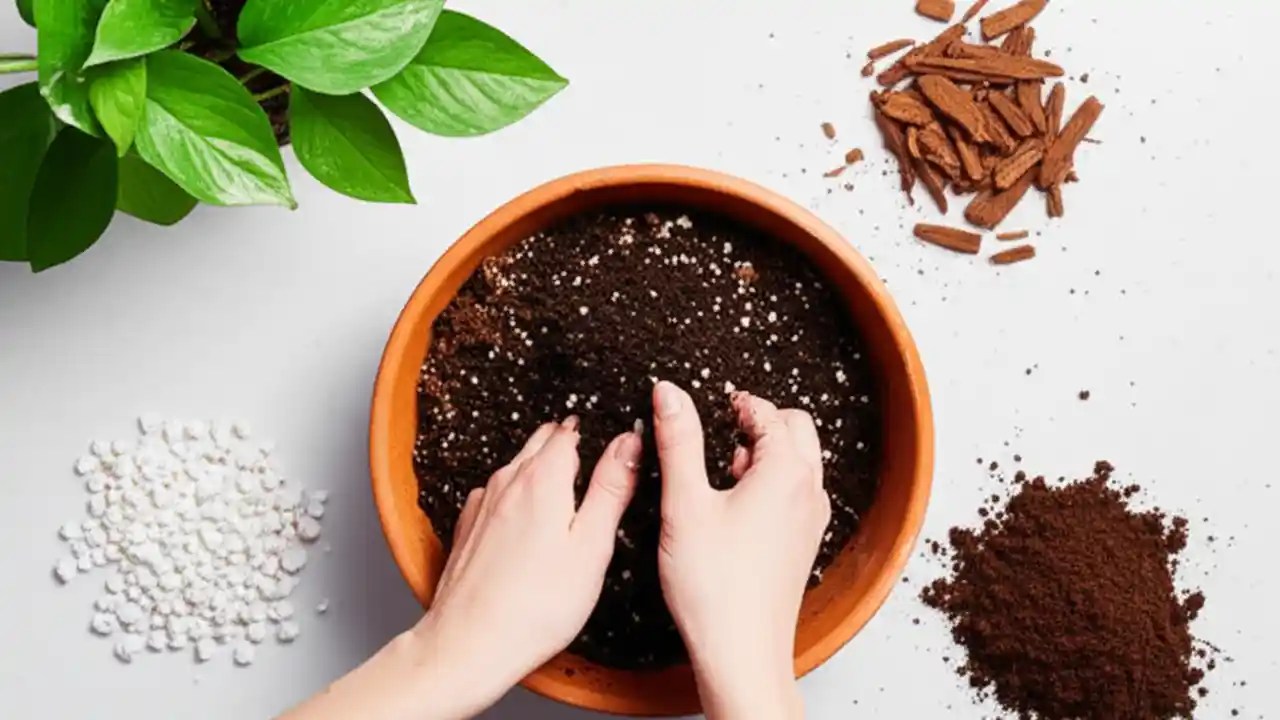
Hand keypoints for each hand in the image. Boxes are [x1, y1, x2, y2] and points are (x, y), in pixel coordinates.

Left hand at [413, 417, 641, 718]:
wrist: (468, 645)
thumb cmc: (536, 607)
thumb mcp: (592, 547)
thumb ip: (612, 489)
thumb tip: (629, 442)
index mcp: (543, 480)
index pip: (569, 432)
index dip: (591, 434)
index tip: (609, 442)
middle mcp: (506, 482)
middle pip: (539, 443)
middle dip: (565, 444)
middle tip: (592, 461)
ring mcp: (482, 505)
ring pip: (516, 468)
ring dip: (539, 469)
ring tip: (566, 492)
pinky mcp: (467, 529)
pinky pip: (495, 496)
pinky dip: (515, 498)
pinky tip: (525, 523)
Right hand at [652, 382, 829, 719]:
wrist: (741, 650)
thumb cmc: (714, 586)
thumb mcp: (685, 502)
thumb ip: (679, 440)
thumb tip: (670, 393)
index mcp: (787, 472)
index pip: (767, 411)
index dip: (735, 402)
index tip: (709, 404)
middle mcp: (808, 491)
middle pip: (795, 430)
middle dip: (760, 423)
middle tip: (720, 431)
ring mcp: (810, 520)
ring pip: (798, 463)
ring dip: (766, 454)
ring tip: (724, 472)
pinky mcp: (803, 544)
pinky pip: (796, 495)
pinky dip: (771, 485)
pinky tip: (734, 509)